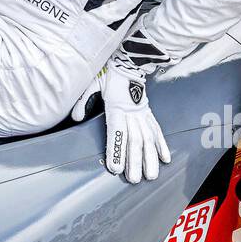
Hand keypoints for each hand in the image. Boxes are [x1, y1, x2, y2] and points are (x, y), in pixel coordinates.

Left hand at [72, 55, 170, 183]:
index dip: (117, 151)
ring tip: (151, 175)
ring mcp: (142, 114)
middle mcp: (132, 113)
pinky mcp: (149, 113)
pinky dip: (162, 145)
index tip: (116, 168)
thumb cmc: (109, 74)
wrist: (129, 62)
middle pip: (135, 141)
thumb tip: (75, 117)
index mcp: (117, 107)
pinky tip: (165, 158)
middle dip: (135, 161)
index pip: (116, 133)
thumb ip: (83, 101)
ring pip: (148, 139)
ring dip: (151, 158)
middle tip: (134, 179)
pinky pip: (157, 130)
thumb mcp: (93, 83)